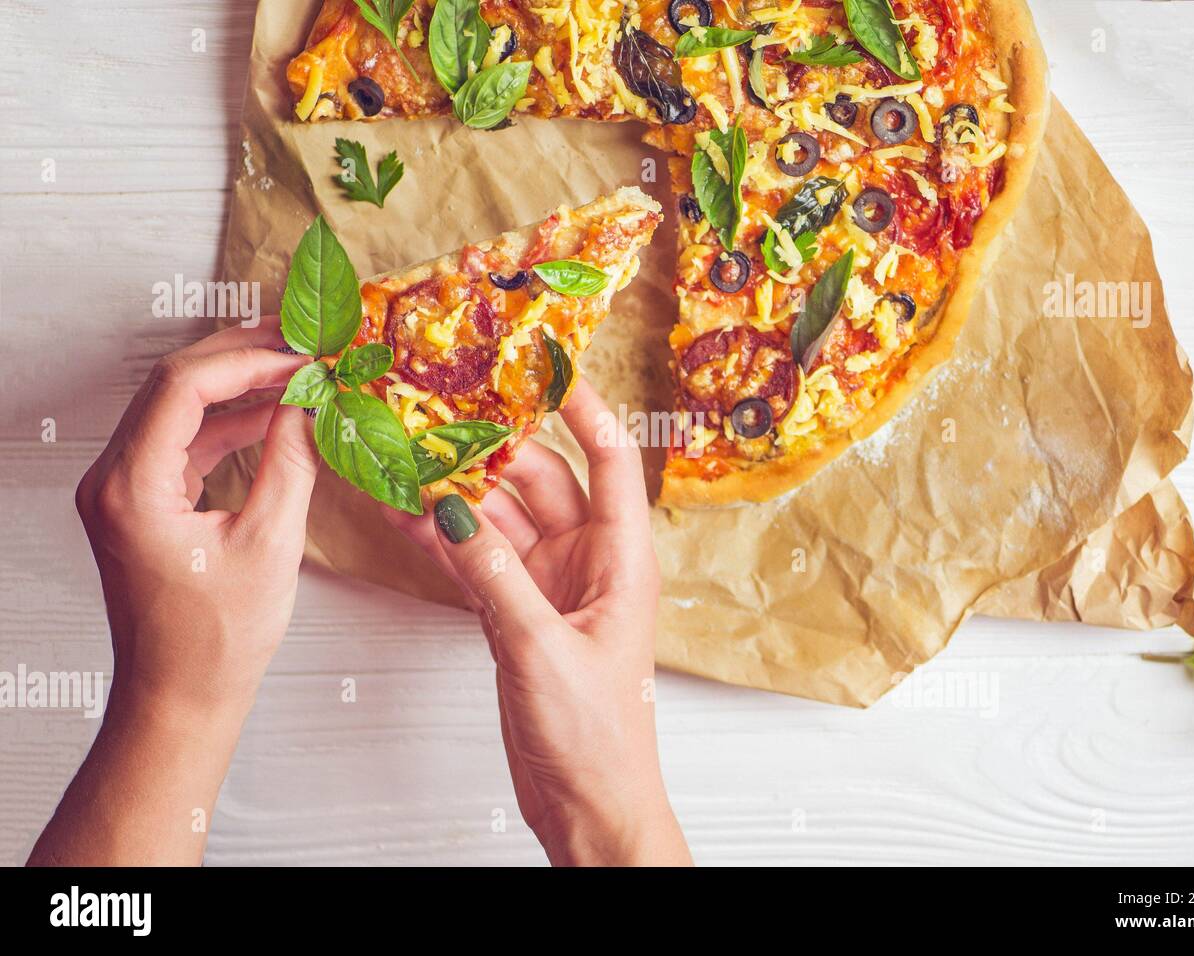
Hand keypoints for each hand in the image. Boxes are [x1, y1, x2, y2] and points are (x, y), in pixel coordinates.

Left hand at [29, 321, 318, 864]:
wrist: (183, 696)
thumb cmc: (218, 640)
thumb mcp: (270, 543)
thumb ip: (292, 460)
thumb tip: (312, 401)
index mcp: (131, 488)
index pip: (182, 388)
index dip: (246, 359)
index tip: (301, 354)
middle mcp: (113, 479)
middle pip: (173, 386)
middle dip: (241, 357)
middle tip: (303, 341)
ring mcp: (124, 488)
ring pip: (180, 408)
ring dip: (239, 385)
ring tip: (298, 368)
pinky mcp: (144, 500)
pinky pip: (186, 440)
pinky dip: (231, 421)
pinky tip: (277, 412)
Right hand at [387, 380, 690, 865]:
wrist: (589, 806)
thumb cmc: (597, 740)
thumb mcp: (541, 648)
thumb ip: (495, 577)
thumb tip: (454, 513)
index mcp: (621, 560)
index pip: (610, 460)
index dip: (583, 408)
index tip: (546, 364)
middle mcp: (588, 563)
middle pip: (540, 481)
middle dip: (492, 449)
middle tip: (443, 413)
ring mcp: (550, 587)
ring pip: (500, 520)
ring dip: (457, 496)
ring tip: (408, 460)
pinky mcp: (518, 615)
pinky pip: (478, 561)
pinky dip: (445, 541)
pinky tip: (407, 517)